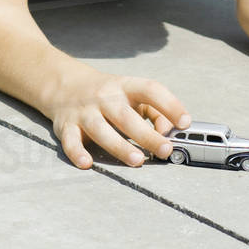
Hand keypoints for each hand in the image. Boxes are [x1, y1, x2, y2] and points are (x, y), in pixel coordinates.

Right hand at [48, 64, 190, 168]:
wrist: (64, 85)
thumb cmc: (107, 95)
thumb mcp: (131, 94)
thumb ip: (153, 111)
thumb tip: (168, 132)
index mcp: (125, 87)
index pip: (150, 90)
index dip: (169, 104)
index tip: (184, 121)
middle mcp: (105, 97)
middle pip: (126, 116)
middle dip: (147, 135)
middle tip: (165, 150)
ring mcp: (84, 112)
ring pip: (101, 130)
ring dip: (120, 146)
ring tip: (137, 160)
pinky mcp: (66, 126)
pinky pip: (71, 141)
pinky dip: (77, 153)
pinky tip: (87, 163)